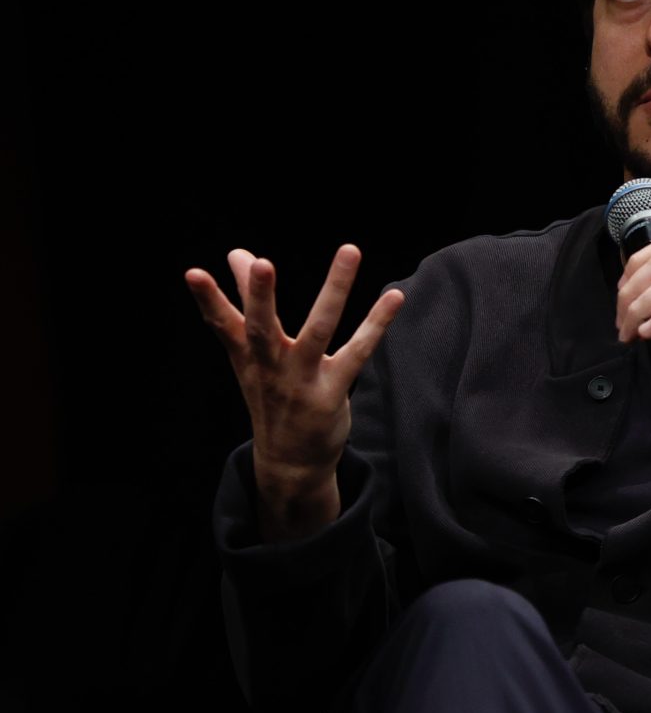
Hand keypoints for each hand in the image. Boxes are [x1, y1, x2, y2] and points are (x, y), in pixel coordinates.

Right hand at [183, 245, 402, 488]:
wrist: (289, 461)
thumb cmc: (270, 394)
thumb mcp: (249, 354)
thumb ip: (245, 303)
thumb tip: (238, 253)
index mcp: (246, 356)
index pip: (221, 324)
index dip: (207, 299)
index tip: (193, 272)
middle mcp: (270, 366)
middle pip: (261, 328)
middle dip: (259, 296)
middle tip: (260, 263)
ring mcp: (302, 379)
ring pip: (319, 329)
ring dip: (334, 289)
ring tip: (349, 250)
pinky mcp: (332, 391)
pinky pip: (358, 351)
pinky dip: (377, 323)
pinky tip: (395, 296)